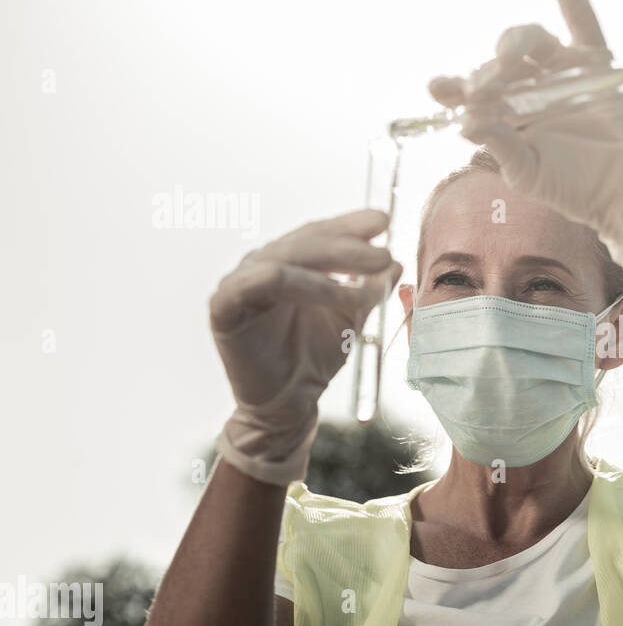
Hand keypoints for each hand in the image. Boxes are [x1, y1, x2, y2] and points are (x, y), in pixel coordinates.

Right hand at [210, 210, 400, 485]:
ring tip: (369, 289)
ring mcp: (239, 282)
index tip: (385, 220)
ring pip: (288, 257)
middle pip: (306, 240)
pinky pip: (264, 281)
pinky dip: (307, 285)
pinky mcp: (225, 306)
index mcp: (286, 263)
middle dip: (349, 244)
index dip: (350, 224)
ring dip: (335, 268)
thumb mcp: (352, 318)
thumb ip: (370, 289)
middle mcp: (260, 265)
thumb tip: (394, 262)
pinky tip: (340, 297)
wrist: (290, 404)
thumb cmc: (314, 358)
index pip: (319, 233)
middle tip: (385, 253)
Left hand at [427, 0, 622, 269]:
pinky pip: (583, 24)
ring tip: (507, 58)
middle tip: (483, 85)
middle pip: (500, 65)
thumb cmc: (571, 188)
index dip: (454, 87)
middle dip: (487, 71)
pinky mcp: (594, 64)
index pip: (473, 94)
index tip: (437, 88)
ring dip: (516, 42)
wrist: (621, 193)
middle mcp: (531, 89)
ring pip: (531, 43)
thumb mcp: (527, 171)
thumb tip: (464, 124)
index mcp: (508, 115)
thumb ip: (498, 145)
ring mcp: (561, 73)